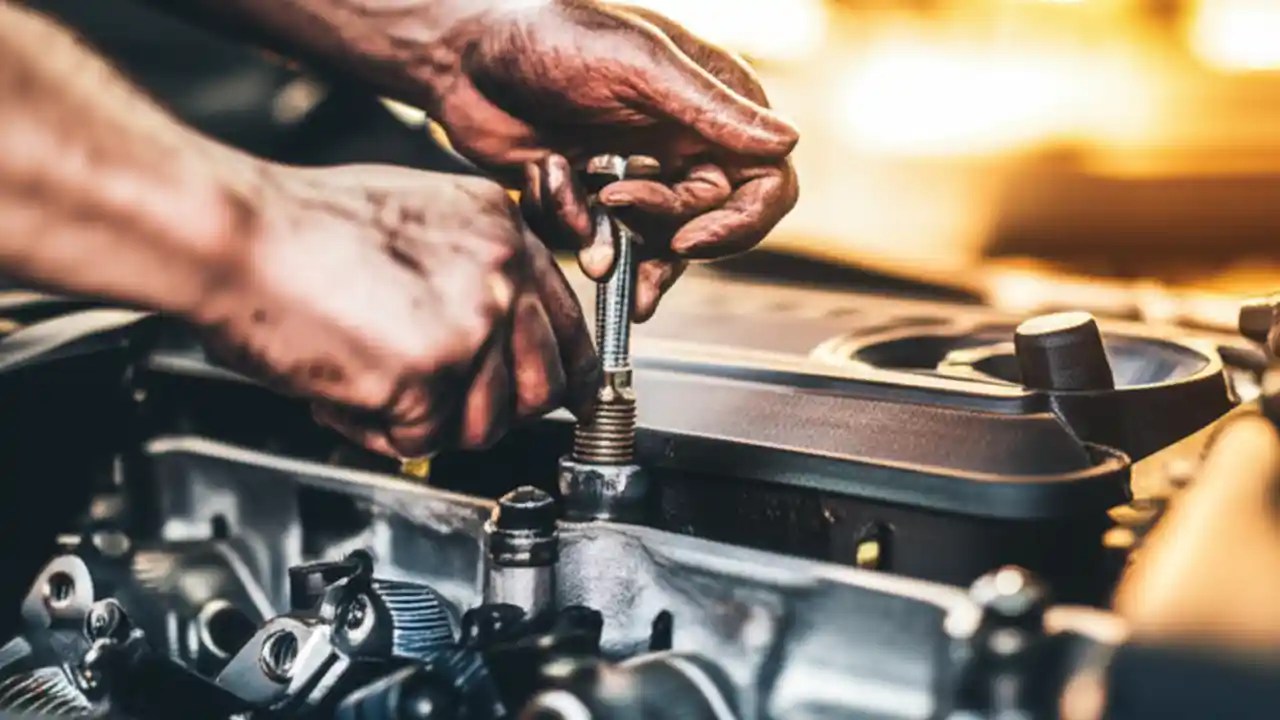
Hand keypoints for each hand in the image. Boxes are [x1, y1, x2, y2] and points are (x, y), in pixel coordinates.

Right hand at [195, 164, 596, 456]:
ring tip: (371, 383)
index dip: (563, 374)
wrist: (233, 233)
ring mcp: (471, 326)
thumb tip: (496, 333)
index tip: (560, 399)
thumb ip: (470, 272)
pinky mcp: (428, 375)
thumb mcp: (415, 218)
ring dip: (426, 423)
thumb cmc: (295, 226)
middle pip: (540, 388)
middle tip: (436, 403)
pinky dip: (375, 432)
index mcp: (501, 231)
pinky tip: (342, 390)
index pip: (571, 325)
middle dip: (489, 410)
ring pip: (485, 426)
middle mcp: (501, 275)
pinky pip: (421, 443)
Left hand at [419, 0, 799, 318]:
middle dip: (661, 231)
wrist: (461, 52)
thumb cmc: (548, 33)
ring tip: (576, 208)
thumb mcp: (636, 63)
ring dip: (614, 241)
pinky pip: (598, 241)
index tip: (685, 240)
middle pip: (711, 226)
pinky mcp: (591, 198)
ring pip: (655, 247)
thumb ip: (709, 108)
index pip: (766, 185)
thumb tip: (786, 142)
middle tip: (612, 206)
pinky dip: (568, 222)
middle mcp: (685, 145)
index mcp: (714, 105)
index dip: (738, 224)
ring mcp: (638, 174)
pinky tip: (543, 175)